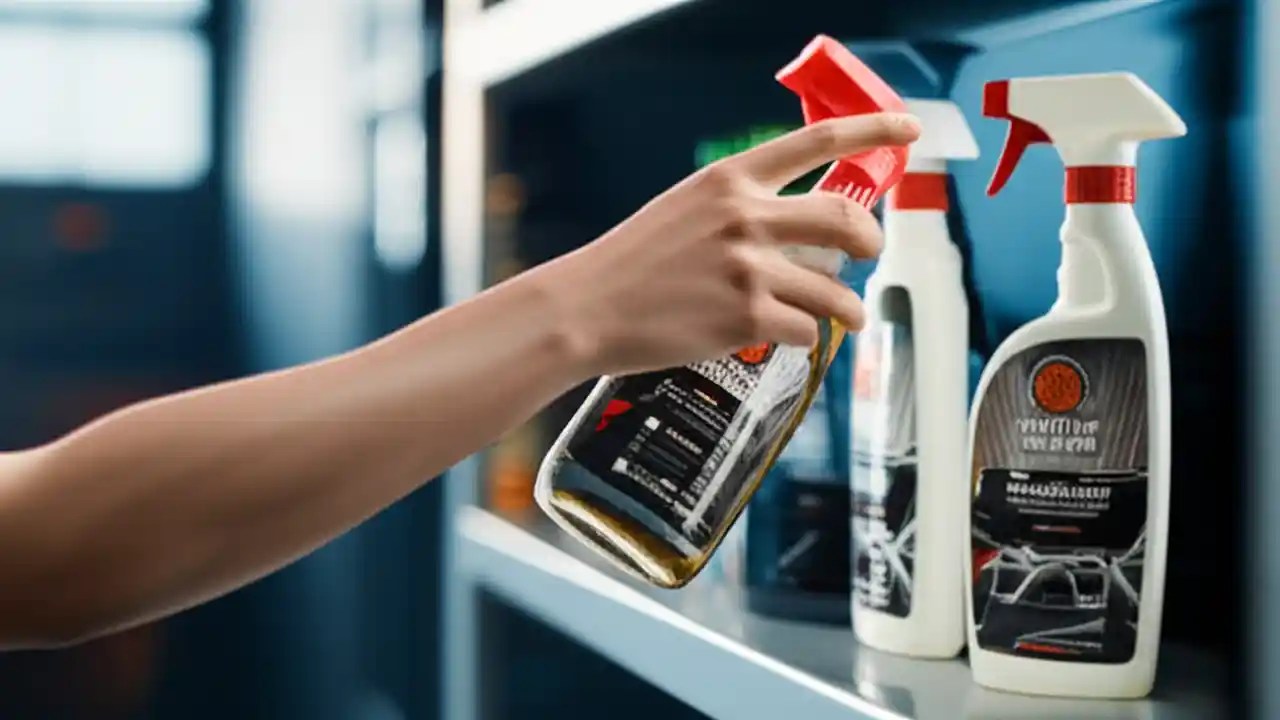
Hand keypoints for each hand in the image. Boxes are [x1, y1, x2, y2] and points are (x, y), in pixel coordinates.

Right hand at [533, 112, 919, 376]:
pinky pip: (806, 330)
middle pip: (847, 220)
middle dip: (871, 241)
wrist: (587, 309)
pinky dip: (803, 337)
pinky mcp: (747, 317)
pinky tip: (784, 336)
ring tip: (844, 319)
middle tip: (869, 255)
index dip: (873, 130)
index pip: (817, 140)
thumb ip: (740, 208)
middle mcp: (746, 216)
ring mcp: (749, 268)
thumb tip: (800, 227)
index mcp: (730, 179)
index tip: (910, 129)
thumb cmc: (632, 263)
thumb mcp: (685, 210)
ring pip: (836, 291)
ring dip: (848, 310)